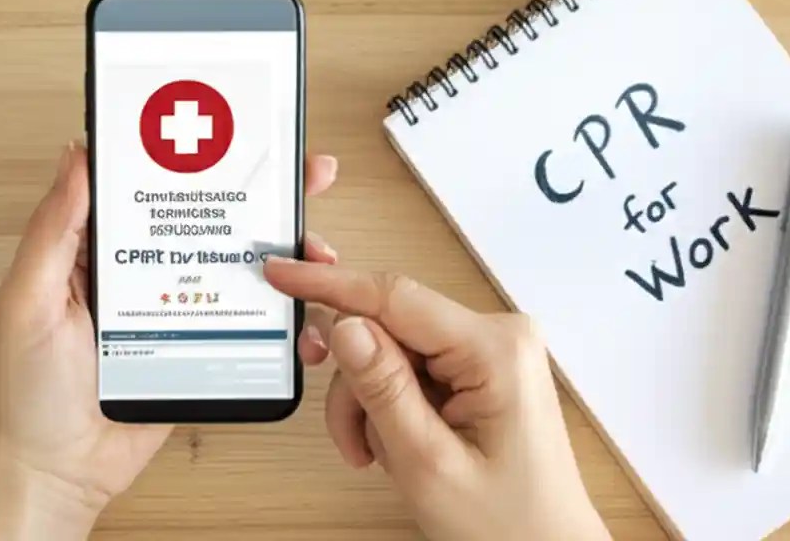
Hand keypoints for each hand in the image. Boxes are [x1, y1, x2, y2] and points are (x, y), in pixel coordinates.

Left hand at [0, 143, 338, 540]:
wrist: (54, 472)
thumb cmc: (25, 391)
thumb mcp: (27, 301)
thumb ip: (54, 231)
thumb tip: (76, 157)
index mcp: (101, 248)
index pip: (155, 185)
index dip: (197, 156)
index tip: (237, 131)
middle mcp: (144, 271)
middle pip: (211, 219)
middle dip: (264, 195)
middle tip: (307, 175)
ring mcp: (176, 309)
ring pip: (239, 267)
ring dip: (283, 254)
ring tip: (316, 252)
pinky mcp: (198, 349)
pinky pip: (246, 323)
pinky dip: (282, 316)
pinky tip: (307, 315)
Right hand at [266, 261, 609, 540]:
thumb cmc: (508, 524)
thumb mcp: (428, 464)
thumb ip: (383, 389)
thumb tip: (343, 325)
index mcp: (495, 349)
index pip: (394, 296)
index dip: (329, 283)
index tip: (281, 272)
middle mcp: (496, 336)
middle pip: (386, 328)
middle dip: (354, 383)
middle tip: (343, 429)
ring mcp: (488, 352)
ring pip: (389, 352)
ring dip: (367, 404)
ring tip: (375, 455)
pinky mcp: (478, 370)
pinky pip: (409, 370)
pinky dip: (386, 407)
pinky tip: (391, 445)